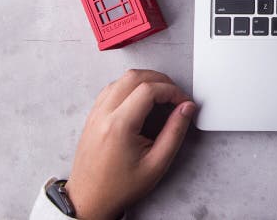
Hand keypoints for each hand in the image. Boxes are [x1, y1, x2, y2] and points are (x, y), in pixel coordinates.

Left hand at [65, 69, 195, 219]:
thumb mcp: (157, 163)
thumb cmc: (119, 187)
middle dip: (160, 80)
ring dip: (144, 81)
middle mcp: (103, 115)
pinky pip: (111, 89)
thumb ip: (175, 131)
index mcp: (119, 126)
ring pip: (121, 79)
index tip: (183, 102)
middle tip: (174, 95)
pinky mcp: (92, 117)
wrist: (90, 200)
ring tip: (160, 97)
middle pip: (134, 76)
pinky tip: (141, 102)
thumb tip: (186, 108)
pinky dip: (130, 88)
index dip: (172, 91)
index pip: (149, 90)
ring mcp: (95, 114)